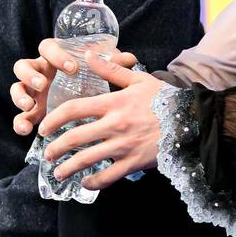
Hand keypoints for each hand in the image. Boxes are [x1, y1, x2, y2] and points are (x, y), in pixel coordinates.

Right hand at [10, 39, 138, 137]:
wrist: (89, 106)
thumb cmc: (93, 81)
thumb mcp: (102, 74)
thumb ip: (113, 65)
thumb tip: (129, 58)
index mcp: (54, 58)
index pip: (47, 48)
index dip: (56, 55)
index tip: (72, 67)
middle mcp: (39, 73)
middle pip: (23, 66)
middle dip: (31, 74)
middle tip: (44, 84)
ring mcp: (33, 93)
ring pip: (16, 88)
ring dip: (20, 96)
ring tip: (30, 105)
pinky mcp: (32, 112)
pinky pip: (20, 116)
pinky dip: (19, 121)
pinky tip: (26, 129)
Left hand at [38, 51, 162, 189]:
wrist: (191, 121)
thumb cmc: (164, 99)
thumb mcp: (138, 79)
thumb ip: (111, 69)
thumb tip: (88, 54)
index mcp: (113, 103)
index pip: (74, 110)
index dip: (54, 119)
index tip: (44, 128)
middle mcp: (114, 125)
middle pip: (74, 138)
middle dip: (55, 148)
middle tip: (47, 154)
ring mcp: (123, 146)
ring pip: (87, 160)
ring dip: (67, 168)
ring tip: (57, 172)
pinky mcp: (133, 163)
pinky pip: (107, 177)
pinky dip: (93, 182)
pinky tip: (85, 182)